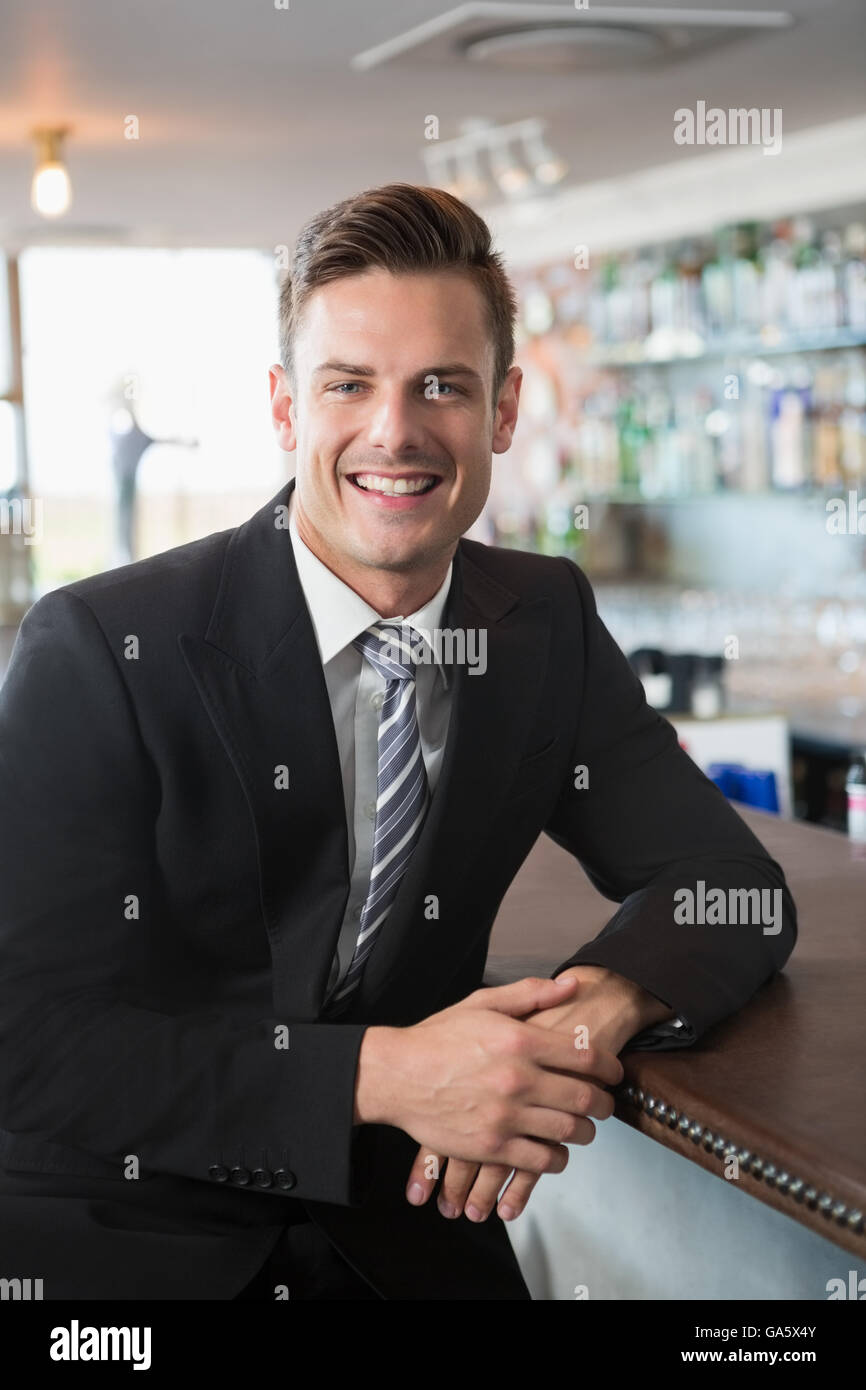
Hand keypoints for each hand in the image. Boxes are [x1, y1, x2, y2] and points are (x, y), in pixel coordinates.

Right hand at [357, 975, 621, 1175]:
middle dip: (604, 1104)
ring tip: (582, 1128)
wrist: (396, 1075)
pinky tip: (555, 1151)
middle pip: (585, 1097)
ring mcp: (505, 1116)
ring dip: (584, 1132)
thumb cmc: (438, 1038)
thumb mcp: (482, 1003)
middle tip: (604, 1105)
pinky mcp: (491, 1147)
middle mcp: (517, 1079)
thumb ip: (531, 993)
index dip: (610, 1067)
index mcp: (519, 1041)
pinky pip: (542, 1160)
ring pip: (568, 1132)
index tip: (614, 1073)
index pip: (586, 1057)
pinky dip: (557, 1158)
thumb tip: (572, 985)